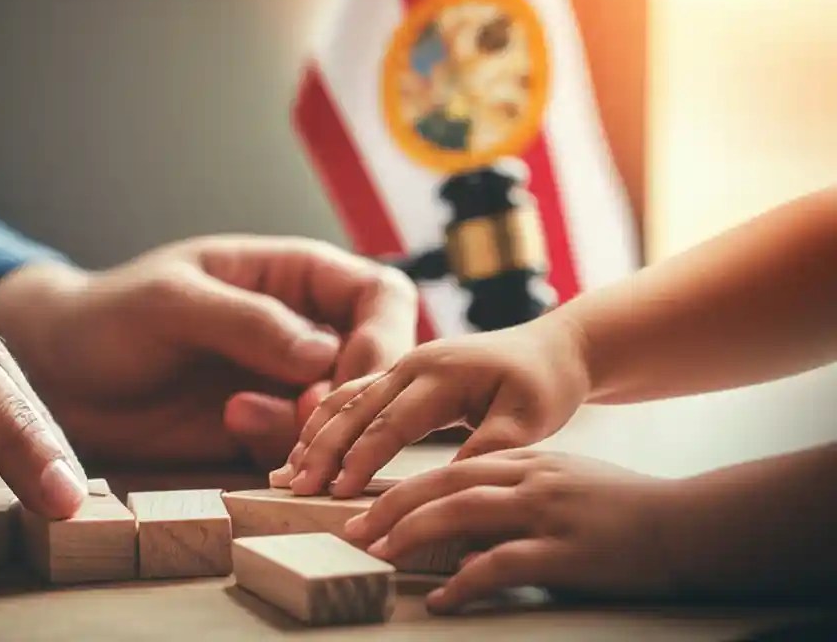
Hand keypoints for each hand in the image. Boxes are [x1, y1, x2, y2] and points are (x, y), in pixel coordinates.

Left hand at [0, 236, 417, 466]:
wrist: (57, 374)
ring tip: (239, 416)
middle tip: (309, 417)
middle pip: (377, 361)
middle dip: (356, 395)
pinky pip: (302, 449)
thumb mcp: (174, 301)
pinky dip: (285, 453)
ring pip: (345, 413)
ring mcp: (281, 384)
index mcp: (292, 275)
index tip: (353, 374)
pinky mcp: (258, 431)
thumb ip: (248, 322)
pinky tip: (233, 430)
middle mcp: (300, 329)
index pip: (377, 294)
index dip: (383, 335)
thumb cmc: (109, 314)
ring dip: (313, 427)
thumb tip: (324, 352)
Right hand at [274, 315, 589, 496]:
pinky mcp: (398, 376)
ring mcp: (402, 366)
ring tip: (288, 473)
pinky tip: (306, 450)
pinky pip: (352, 396)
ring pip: (344, 399)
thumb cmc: (543, 383)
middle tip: (296, 487)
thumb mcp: (531, 418)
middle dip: (322, 449)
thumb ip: (491, 447)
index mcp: (442, 373)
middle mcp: (413, 364)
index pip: (391, 421)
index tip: (339, 491)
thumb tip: (450, 483)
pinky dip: (324, 423)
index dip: (361, 457)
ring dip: (314, 435)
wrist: (550, 348)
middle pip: (354, 408)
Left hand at [342, 450, 678, 612]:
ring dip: (410, 535)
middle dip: (389, 506)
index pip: (448, 468)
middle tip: (351, 531)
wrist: (689, 524)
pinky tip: (442, 599)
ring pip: (460, 515)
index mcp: (525, 460)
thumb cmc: (624, 507)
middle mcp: (528, 479)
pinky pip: (500, 565)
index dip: (402, 487)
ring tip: (378, 555)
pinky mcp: (564, 552)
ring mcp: (545, 512)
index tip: (366, 508)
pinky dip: (463, 583)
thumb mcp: (563, 479)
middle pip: (441, 485)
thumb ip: (515, 486)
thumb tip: (464, 511)